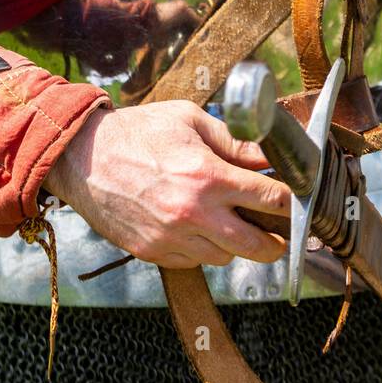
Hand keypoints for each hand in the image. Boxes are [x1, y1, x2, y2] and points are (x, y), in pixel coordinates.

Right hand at [42, 101, 288, 269]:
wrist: (84, 158)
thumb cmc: (138, 132)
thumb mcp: (189, 119)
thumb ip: (233, 141)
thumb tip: (267, 155)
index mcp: (208, 176)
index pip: (270, 198)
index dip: (291, 202)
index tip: (297, 202)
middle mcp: (195, 214)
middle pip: (258, 246)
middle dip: (276, 242)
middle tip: (279, 233)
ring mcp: (174, 238)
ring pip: (226, 258)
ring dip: (236, 244)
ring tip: (230, 223)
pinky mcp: (154, 253)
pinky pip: (195, 262)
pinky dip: (204, 249)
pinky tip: (198, 228)